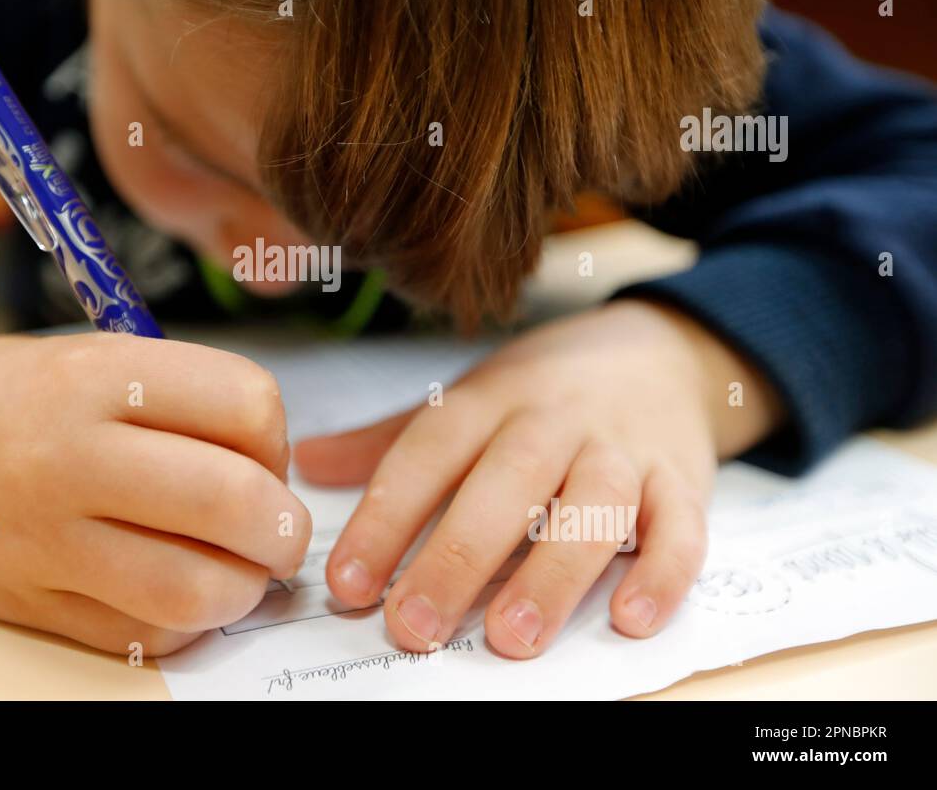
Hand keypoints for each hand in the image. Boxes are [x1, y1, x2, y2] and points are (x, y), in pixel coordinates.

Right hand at [0, 331, 310, 656]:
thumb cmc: (22, 396)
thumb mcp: (102, 358)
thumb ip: (190, 402)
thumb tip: (279, 477)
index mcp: (99, 377)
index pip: (246, 406)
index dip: (276, 440)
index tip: (263, 456)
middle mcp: (69, 456)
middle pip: (231, 502)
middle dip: (284, 528)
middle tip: (280, 530)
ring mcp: (44, 538)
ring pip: (192, 588)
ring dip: (243, 587)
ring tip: (237, 568)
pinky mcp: (28, 603)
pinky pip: (143, 634)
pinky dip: (183, 621)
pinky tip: (175, 588)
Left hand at [294, 299, 782, 656]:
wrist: (659, 351)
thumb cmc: (543, 390)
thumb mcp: (465, 400)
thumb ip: (390, 440)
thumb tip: (308, 463)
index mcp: (489, 399)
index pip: (426, 455)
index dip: (384, 520)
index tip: (348, 585)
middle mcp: (554, 420)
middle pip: (504, 485)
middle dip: (456, 557)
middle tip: (413, 625)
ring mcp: (623, 450)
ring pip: (592, 508)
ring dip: (552, 574)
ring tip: (510, 638)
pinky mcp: (682, 482)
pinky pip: (681, 527)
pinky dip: (663, 572)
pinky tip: (629, 618)